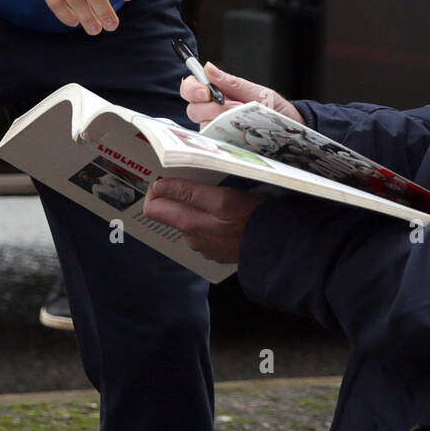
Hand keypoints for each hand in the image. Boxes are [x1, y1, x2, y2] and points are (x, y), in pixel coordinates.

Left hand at [143, 179, 265, 264]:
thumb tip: (159, 186)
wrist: (276, 246)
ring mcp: (204, 247)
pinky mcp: (218, 252)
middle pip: (171, 214)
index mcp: (189, 223)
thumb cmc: (251, 217)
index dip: (156, 191)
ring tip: (218, 199)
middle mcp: (192, 238)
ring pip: (190, 222)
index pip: (153, 208)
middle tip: (195, 182)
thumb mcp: (221, 197)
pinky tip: (227, 217)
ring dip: (197, 209)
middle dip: (177, 197)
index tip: (166, 177)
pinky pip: (205, 233)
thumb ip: (187, 192)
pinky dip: (210, 222)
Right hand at [180, 63, 301, 128]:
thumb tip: (208, 68)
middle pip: (193, 108)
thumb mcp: (255, 91)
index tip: (205, 91)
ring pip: (203, 124)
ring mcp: (215, 127)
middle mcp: (211, 110)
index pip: (190, 88)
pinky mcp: (222, 142)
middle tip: (234, 106)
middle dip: (212, 107)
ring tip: (243, 117)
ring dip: (223, 119)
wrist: (289, 128)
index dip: (192, 88)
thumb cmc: (272, 107)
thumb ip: (232, 82)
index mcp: (216, 92)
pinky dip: (226, 133)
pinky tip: (239, 131)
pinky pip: (214, 139)